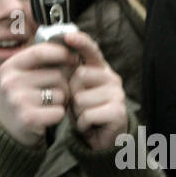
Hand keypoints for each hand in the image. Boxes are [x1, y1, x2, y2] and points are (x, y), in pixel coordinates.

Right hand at [0, 39, 76, 147]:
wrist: (9, 134)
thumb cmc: (24, 100)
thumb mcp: (25, 77)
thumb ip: (43, 61)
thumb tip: (72, 49)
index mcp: (9, 67)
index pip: (41, 51)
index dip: (62, 53)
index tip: (73, 58)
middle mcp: (11, 81)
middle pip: (56, 75)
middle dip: (64, 85)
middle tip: (55, 94)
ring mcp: (18, 100)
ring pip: (60, 94)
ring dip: (62, 101)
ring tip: (48, 106)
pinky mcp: (28, 118)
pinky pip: (59, 111)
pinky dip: (58, 115)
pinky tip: (47, 118)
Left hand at [61, 31, 126, 152]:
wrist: (103, 140)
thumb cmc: (88, 112)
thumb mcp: (77, 91)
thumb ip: (71, 75)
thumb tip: (57, 56)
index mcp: (102, 70)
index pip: (92, 51)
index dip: (81, 42)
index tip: (68, 36)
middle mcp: (112, 78)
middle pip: (79, 76)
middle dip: (72, 94)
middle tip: (81, 106)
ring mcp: (117, 94)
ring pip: (81, 99)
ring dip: (77, 112)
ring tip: (86, 116)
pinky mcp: (118, 111)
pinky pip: (87, 115)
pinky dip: (83, 124)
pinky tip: (90, 126)